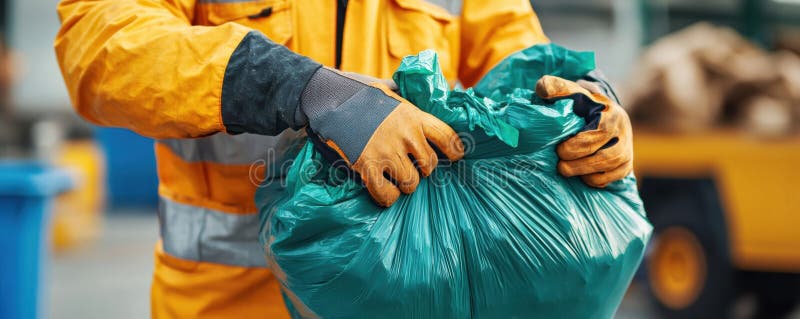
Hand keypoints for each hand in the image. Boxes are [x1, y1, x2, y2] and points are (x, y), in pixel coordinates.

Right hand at [301, 67, 463, 205]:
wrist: (331, 98)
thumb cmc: (361, 95)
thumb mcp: (391, 94)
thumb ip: (409, 105)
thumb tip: (426, 106)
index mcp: (414, 115)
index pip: (446, 137)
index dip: (454, 150)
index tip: (455, 156)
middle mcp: (405, 134)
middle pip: (429, 165)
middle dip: (421, 168)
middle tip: (409, 163)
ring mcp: (387, 152)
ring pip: (411, 183)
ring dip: (405, 183)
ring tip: (394, 175)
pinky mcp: (368, 166)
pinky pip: (387, 194)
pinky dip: (388, 196)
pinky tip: (384, 189)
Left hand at [535, 75, 632, 187]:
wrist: (601, 115)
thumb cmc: (582, 105)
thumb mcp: (572, 93)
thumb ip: (557, 88)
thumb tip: (542, 88)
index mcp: (612, 113)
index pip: (600, 132)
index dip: (578, 145)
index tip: (560, 149)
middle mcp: (623, 131)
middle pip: (605, 154)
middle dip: (579, 161)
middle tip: (559, 162)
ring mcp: (627, 149)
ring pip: (609, 167)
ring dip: (584, 171)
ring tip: (564, 169)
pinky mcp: (625, 165)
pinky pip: (611, 178)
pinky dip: (594, 179)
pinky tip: (581, 175)